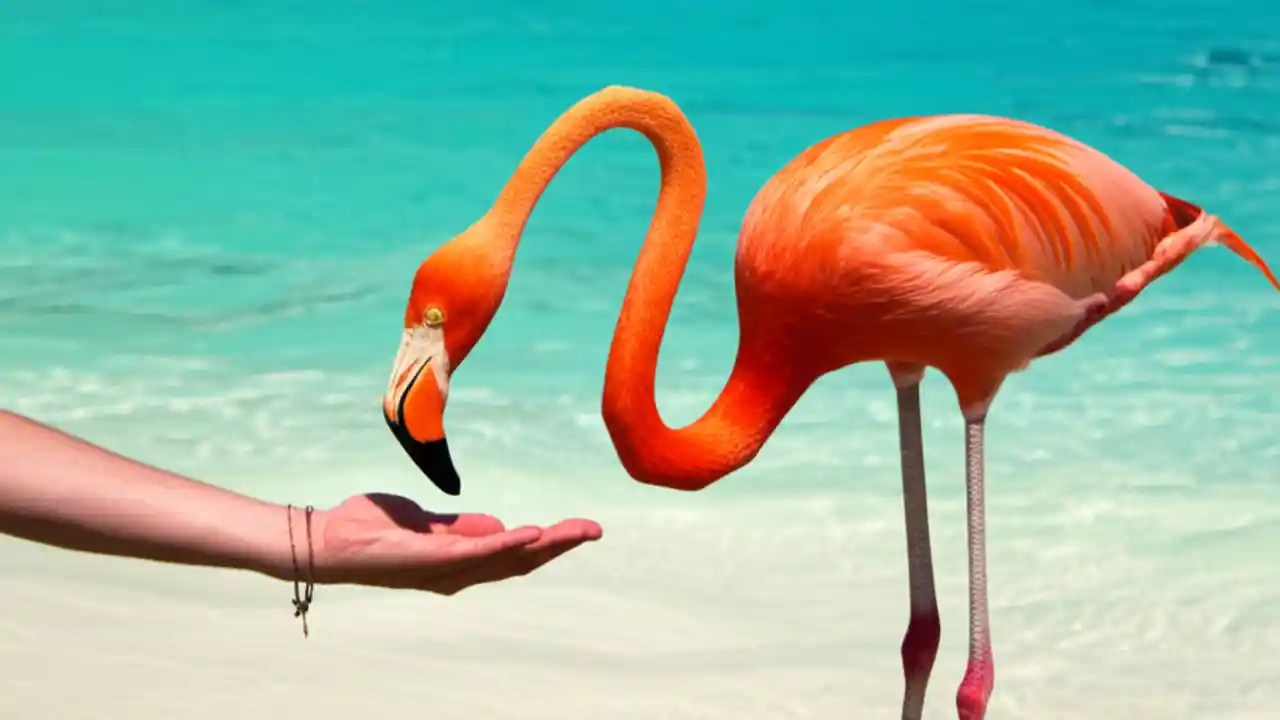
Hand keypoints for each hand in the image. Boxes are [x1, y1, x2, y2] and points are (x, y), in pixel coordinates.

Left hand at [307, 493, 600, 594]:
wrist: (330, 539)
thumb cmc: (369, 528)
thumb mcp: (425, 523)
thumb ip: (459, 526)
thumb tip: (501, 525)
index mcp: (459, 561)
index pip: (514, 554)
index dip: (548, 543)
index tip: (579, 527)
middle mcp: (459, 573)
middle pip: (521, 561)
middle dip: (561, 545)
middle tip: (595, 529)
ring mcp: (448, 569)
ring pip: (508, 559)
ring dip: (547, 545)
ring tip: (579, 530)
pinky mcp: (433, 561)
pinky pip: (478, 554)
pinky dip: (507, 544)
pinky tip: (532, 532)